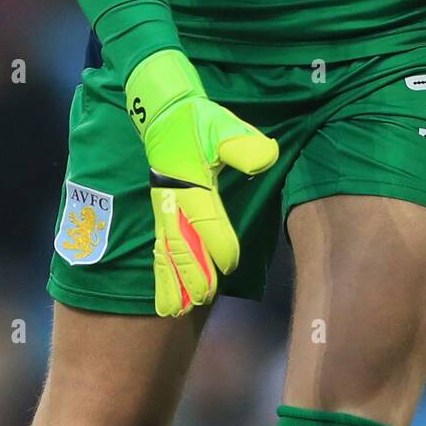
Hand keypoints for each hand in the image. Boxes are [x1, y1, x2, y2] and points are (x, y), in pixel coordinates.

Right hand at [126, 48, 278, 316]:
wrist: (163, 114)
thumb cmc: (197, 122)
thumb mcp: (222, 125)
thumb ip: (243, 144)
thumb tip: (266, 158)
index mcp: (191, 182)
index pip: (205, 218)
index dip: (218, 242)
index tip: (230, 264)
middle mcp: (173, 201)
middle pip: (181, 242)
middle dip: (191, 272)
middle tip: (202, 298)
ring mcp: (163, 210)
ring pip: (166, 251)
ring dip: (171, 281)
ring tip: (176, 311)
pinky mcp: (160, 214)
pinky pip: (159, 250)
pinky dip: (161, 276)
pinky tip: (166, 300)